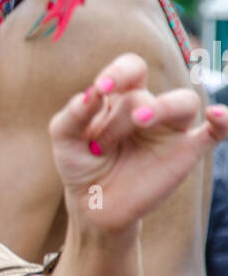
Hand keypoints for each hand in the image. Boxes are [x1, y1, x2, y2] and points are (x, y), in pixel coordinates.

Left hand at [50, 53, 227, 235]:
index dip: (119, 72)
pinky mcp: (186, 152)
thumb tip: (92, 92)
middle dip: (121, 114)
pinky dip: (224, 121)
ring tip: (139, 121)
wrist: (93, 206)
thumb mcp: (64, 138)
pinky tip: (217, 115)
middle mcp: (148, 107)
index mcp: (120, 98)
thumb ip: (72, 113)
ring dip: (162, 108)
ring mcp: (170, 129)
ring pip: (184, 101)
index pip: (131, 69)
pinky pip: (216, 132)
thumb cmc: (80, 164)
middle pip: (145, 93)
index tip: (101, 88)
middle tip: (99, 145)